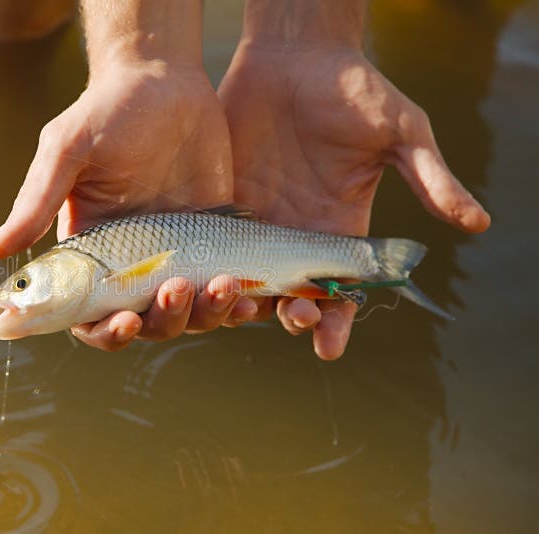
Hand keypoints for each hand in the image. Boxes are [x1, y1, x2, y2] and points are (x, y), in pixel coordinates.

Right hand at [0, 58, 256, 350]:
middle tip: (177, 287)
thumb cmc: (107, 112)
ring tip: (223, 283)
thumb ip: (37, 201)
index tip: (124, 321)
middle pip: (146, 324)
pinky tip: (251, 300)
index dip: (105, 332)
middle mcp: (133, 263)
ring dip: (205, 313)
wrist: (165, 80)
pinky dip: (238, 305)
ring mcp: (177, 255)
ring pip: (189, 314)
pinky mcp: (214, 242)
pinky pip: (227, 290)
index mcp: (92, 253)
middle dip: (162, 320)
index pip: (90, 314)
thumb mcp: (67, 150)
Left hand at [218, 42, 489, 359]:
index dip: (337, 321)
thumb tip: (480, 222)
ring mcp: (256, 222)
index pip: (340, 289)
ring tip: (243, 307)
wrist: (295, 56)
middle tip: (294, 318)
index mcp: (340, 229)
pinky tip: (200, 282)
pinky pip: (210, 247)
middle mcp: (296, 234)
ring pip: (247, 279)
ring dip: (245, 301)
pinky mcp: (222, 204)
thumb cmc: (353, 90)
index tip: (329, 347)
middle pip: (291, 294)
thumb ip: (429, 177)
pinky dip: (205, 268)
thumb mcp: (400, 131)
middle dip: (293, 316)